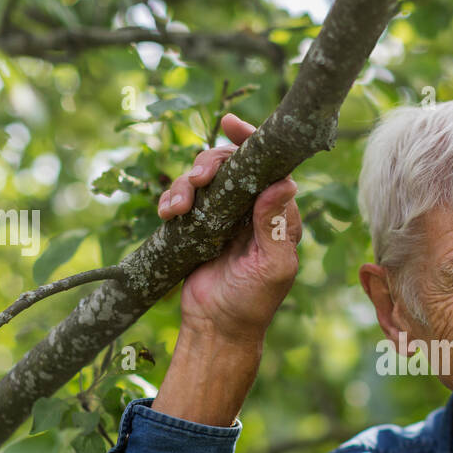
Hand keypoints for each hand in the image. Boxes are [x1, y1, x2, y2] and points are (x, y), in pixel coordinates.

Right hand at [158, 112, 302, 346]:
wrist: (217, 327)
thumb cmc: (253, 302)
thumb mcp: (271, 267)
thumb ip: (275, 227)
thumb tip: (285, 183)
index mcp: (279, 215)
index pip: (271, 168)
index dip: (253, 141)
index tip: (231, 126)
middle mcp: (253, 209)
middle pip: (233, 165)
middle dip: (211, 163)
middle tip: (197, 179)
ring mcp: (224, 214)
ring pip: (205, 178)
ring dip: (187, 183)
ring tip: (178, 206)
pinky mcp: (199, 223)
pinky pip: (185, 197)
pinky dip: (173, 198)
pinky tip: (168, 212)